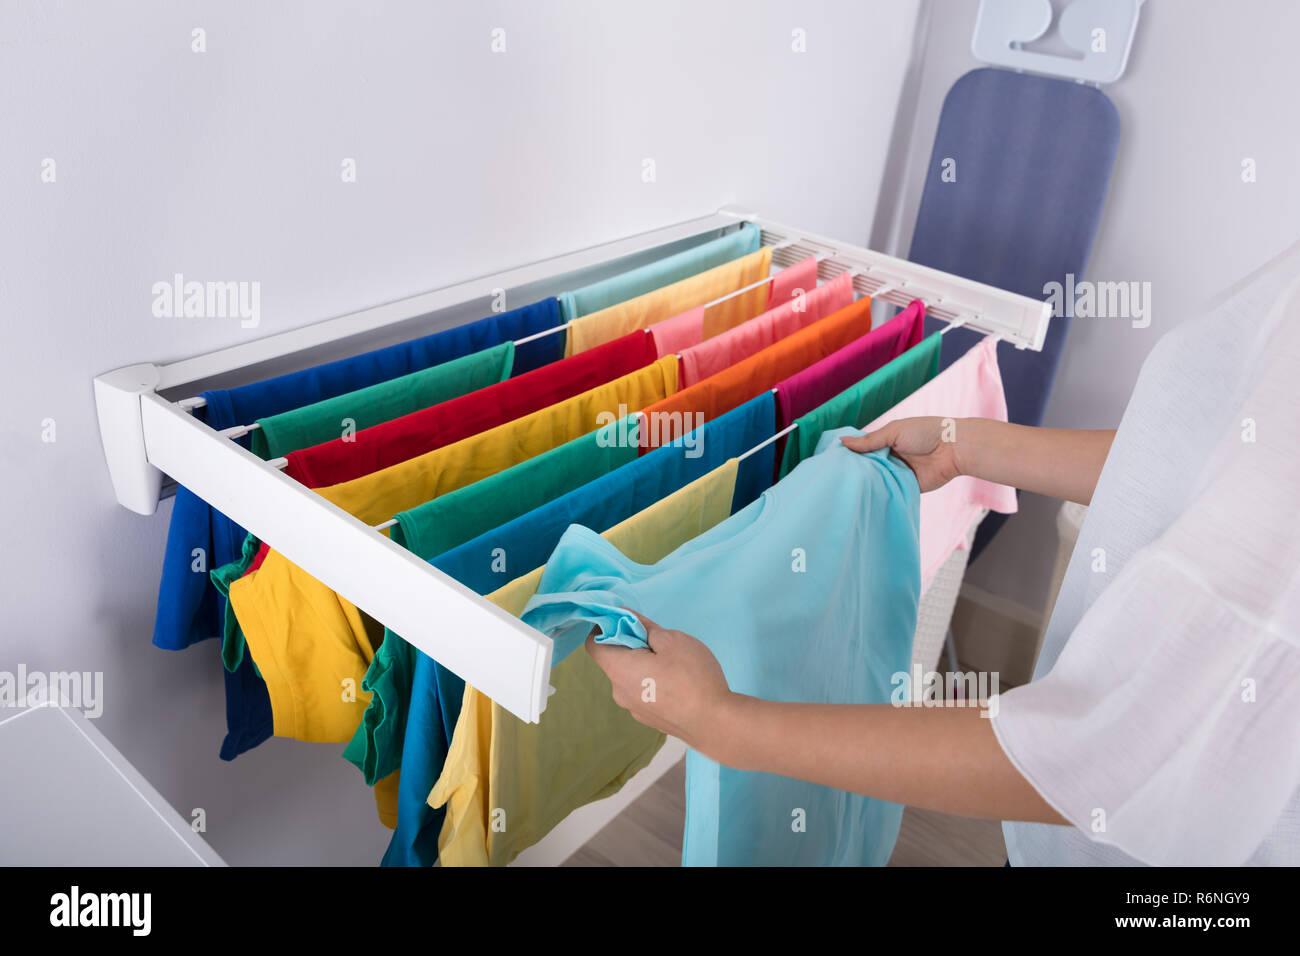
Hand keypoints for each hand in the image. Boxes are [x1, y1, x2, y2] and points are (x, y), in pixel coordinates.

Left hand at [584, 609, 732, 750]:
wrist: (715, 723)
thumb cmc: (692, 677)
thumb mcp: (672, 640)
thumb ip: (645, 627)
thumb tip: (627, 617)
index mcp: (619, 670)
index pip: (593, 645)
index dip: (605, 627)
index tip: (626, 620)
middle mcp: (619, 692)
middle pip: (614, 661)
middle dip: (631, 645)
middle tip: (659, 639)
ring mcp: (635, 709)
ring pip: (631, 677)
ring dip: (644, 664)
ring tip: (674, 662)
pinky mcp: (651, 719)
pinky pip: (644, 692)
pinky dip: (653, 682)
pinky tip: (679, 682)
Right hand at [840, 416, 965, 491]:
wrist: (953, 449)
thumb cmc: (925, 433)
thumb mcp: (893, 432)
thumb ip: (868, 440)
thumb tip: (842, 442)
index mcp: (885, 441)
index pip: (861, 449)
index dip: (849, 455)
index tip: (831, 462)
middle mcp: (889, 458)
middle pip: (867, 466)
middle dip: (855, 471)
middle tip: (836, 478)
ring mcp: (896, 473)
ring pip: (876, 480)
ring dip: (867, 483)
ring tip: (846, 489)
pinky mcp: (905, 487)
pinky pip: (889, 491)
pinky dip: (880, 493)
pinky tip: (864, 497)